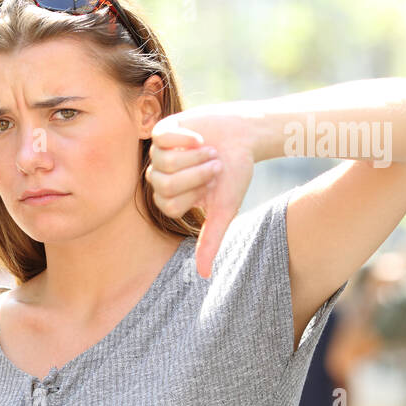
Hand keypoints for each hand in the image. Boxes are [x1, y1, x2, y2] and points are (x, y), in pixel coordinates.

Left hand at [146, 109, 256, 278]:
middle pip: (164, 184)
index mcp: (172, 197)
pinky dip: (184, 137)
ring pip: (163, 161)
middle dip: (195, 173)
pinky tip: (198, 136)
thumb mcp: (224, 209)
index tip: (214, 182)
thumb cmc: (235, 173)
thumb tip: (204, 275)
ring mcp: (160, 153)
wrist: (245, 135)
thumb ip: (211, 240)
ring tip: (211, 149)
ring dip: (194, 155)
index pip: (168, 204)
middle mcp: (162, 176)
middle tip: (215, 164)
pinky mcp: (163, 130)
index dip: (194, 192)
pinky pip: (160, 138)